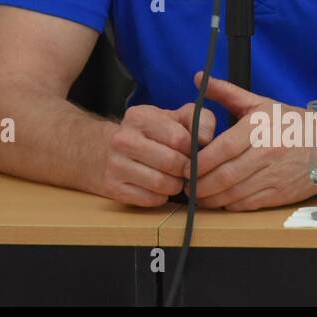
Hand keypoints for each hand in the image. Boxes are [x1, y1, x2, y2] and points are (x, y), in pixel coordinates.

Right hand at [100, 103, 215, 206]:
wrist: (111, 151)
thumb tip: (206, 139)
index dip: (192, 149)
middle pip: (171, 163)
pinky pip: (151, 199)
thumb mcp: (175, 118)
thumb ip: (199, 119)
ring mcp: (115, 164)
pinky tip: (158, 187)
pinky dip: (161, 197)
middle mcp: (122, 139)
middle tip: (186, 168)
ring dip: (175, 185)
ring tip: (173, 178)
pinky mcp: (113, 187)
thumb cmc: (153, 134)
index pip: (179, 138)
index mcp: (139, 116)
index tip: (191, 151)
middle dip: (186, 169)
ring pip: (162, 184)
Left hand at [183, 72, 316, 210]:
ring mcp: (275, 176)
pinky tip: (219, 202)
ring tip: (197, 195)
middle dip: (201, 184)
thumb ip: (227, 92)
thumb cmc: (292, 123)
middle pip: (226, 175)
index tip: (185, 166)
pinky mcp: (281, 194)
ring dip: (212, 198)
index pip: (224, 148)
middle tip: (186, 184)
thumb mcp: (260, 103)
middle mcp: (268, 153)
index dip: (201, 161)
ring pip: (235, 193)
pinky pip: (249, 204)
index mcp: (260, 128)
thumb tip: (198, 78)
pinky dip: (230, 206)